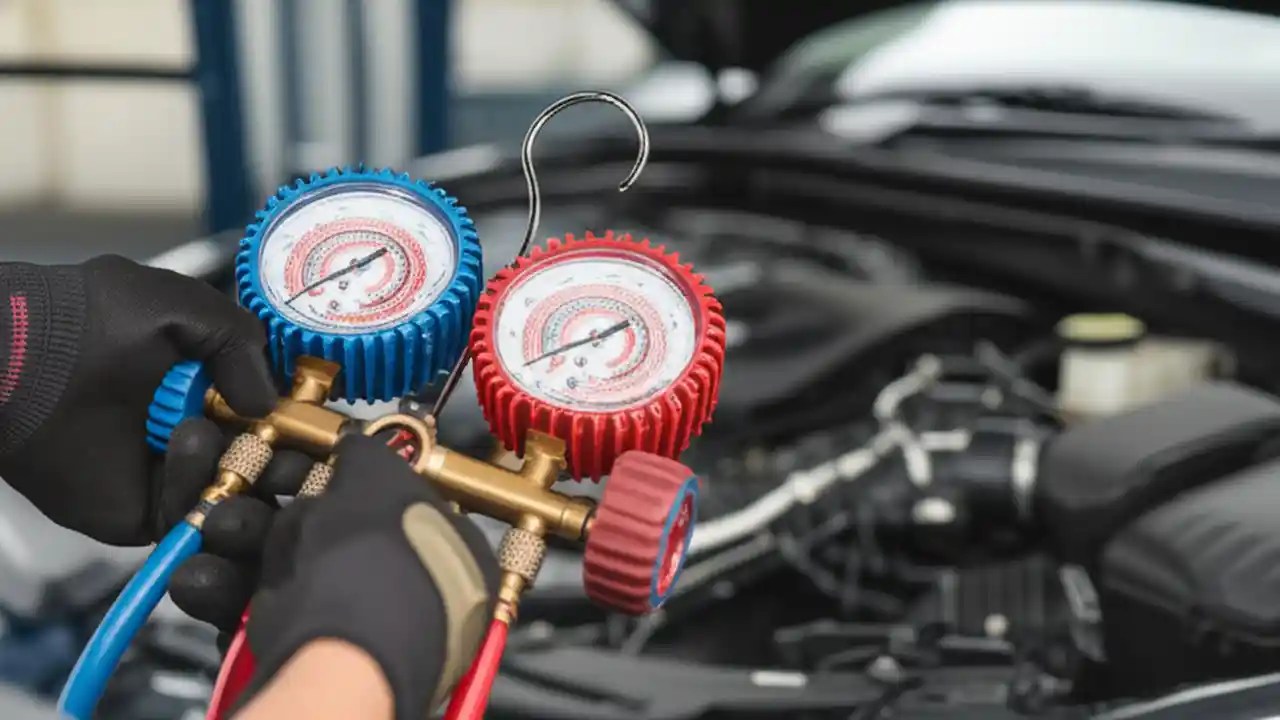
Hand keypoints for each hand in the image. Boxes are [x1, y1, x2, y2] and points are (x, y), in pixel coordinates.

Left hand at [0, 255, 275, 544]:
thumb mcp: (180, 306)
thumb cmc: (92, 319)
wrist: (10, 355)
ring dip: (238, 461)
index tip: (317, 421)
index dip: (296, 420)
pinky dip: (194, 481)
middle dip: (282, 455)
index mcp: (201, 384)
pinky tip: (187, 438)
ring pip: (232, 491)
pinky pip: (186, 512)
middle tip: (293, 447)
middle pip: (261, 460)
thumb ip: (241, 340)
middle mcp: (188, 431)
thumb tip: (266, 402)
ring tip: (213, 424)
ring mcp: (163, 476)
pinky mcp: (137, 511)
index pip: (267, 414)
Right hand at [172, 434, 498, 719]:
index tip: (289, 455)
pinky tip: (195, 577)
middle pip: (324, 532)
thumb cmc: (373, 567)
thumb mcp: (379, 481)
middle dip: (268, 508)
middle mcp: (405, 589)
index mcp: (444, 547)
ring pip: (281, 570)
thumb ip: (366, 456)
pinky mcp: (300, 661)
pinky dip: (220, 593)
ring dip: (237, 542)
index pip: (386, 496)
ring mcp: (355, 629)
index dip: (332, 472)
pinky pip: (254, 617)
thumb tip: (354, 443)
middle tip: (237, 489)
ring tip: (211, 528)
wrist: (338, 669)